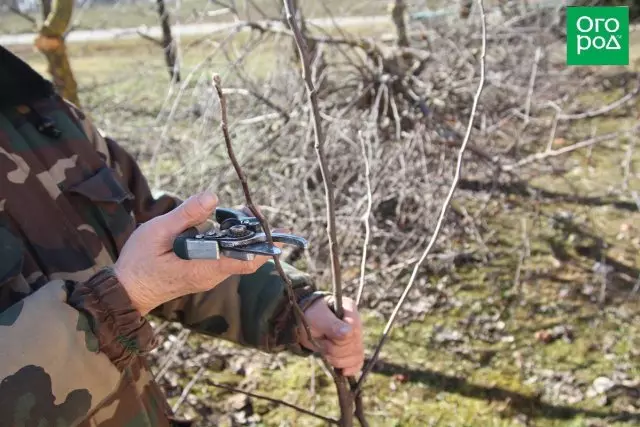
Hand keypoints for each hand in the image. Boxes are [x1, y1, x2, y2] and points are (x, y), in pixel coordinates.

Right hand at [113, 191, 270, 315]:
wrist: (125, 292)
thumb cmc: (138, 263)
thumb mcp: (158, 232)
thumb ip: (186, 215)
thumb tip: (212, 197)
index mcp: (204, 269)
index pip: (245, 260)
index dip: (262, 243)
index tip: (273, 228)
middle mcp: (212, 276)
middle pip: (244, 256)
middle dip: (252, 234)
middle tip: (251, 210)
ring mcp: (208, 277)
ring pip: (234, 256)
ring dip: (239, 236)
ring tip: (240, 213)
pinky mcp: (202, 274)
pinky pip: (223, 257)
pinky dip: (226, 242)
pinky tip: (221, 225)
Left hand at [298, 296, 363, 375]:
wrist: (304, 324)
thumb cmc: (311, 316)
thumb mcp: (317, 318)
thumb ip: (332, 325)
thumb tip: (348, 333)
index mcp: (349, 309)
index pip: (354, 328)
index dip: (341, 338)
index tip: (326, 336)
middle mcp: (355, 324)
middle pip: (354, 345)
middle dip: (335, 349)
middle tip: (322, 342)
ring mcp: (355, 338)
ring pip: (356, 356)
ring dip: (337, 359)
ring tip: (325, 351)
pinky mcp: (352, 351)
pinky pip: (358, 362)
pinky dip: (350, 369)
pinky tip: (342, 371)